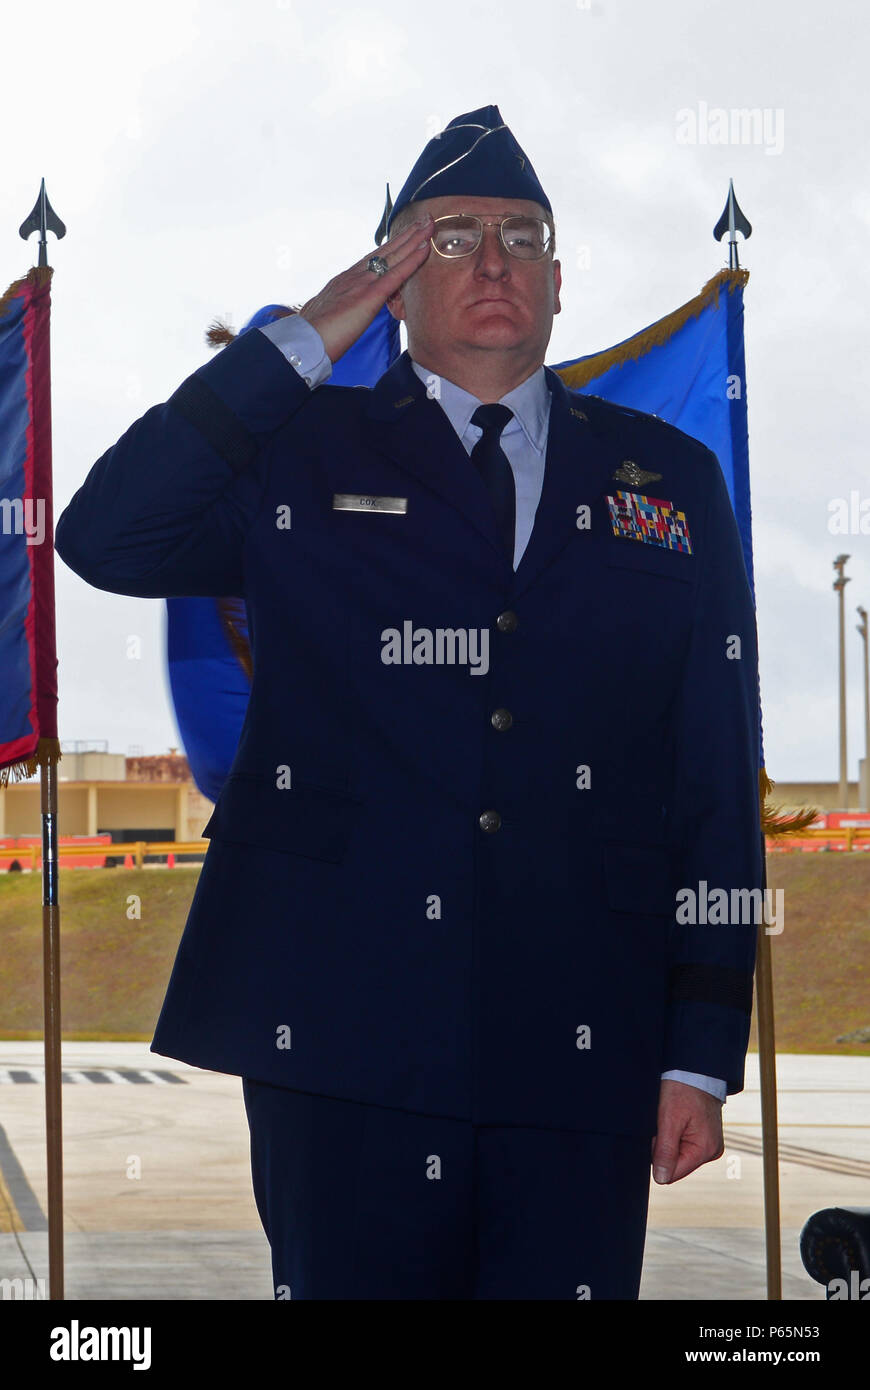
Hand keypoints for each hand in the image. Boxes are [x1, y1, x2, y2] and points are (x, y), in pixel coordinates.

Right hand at [298, 214, 432, 363]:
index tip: (405, 235)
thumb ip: (341, 308)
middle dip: (406, 235)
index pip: (373, 259)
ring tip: (429, 225)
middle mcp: (354, 275)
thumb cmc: (315, 335)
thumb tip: (345, 313)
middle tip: (424, 220)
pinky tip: (424, 249)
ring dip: (413, 240)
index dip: (391, 246)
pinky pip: (396, 274)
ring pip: (393, 256)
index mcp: (345, 280)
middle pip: (385, 251)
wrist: (304, 341)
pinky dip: (412, 260)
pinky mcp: (369, 296)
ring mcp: (362, 283)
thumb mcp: (330, 315)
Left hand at [651, 1079, 723, 1184]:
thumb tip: (660, 1178)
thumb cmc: (683, 1090)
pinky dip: (674, 1135)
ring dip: (668, 1140)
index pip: (672, 1173)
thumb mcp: (669, 1119)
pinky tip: (677, 1120)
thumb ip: (665, 1151)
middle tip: (664, 1123)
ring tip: (672, 1119)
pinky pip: (683, 1145)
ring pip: (677, 1155)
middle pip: (675, 1164)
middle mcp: (711, 1151)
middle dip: (663, 1147)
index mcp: (705, 1150)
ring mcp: (709, 1145)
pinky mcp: (704, 1138)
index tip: (658, 1134)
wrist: (696, 1070)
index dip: (658, 1156)